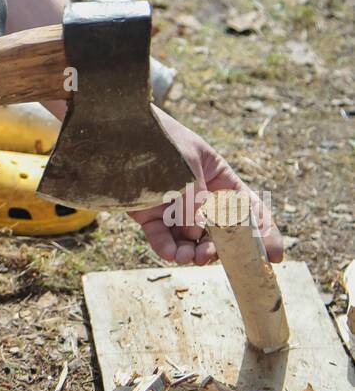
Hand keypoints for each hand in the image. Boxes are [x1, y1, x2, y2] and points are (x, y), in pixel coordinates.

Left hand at [129, 107, 282, 266]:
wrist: (117, 132)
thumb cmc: (160, 140)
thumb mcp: (186, 167)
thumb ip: (196, 201)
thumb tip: (197, 233)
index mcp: (218, 176)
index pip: (250, 207)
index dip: (265, 231)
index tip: (274, 256)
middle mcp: (200, 195)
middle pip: (220, 231)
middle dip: (219, 249)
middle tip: (210, 257)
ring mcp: (175, 206)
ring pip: (192, 240)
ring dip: (193, 253)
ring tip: (187, 257)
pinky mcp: (150, 214)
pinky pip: (163, 238)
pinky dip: (167, 248)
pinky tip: (170, 253)